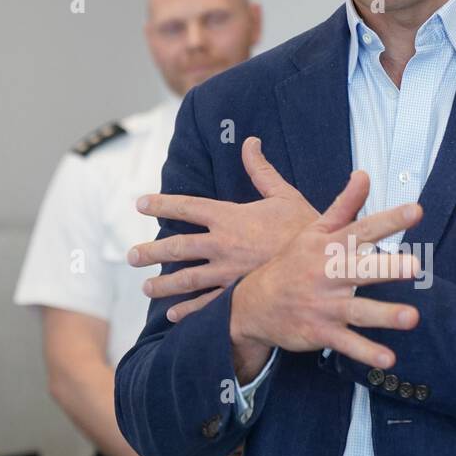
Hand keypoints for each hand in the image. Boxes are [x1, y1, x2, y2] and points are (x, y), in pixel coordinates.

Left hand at [128, 137, 317, 322]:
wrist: (324, 263)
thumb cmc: (306, 226)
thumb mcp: (284, 194)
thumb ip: (261, 170)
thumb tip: (250, 141)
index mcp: (229, 216)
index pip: (186, 207)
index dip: (161, 203)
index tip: (140, 204)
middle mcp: (222, 244)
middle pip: (176, 246)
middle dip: (151, 251)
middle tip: (131, 256)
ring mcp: (227, 272)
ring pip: (185, 278)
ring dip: (162, 284)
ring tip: (144, 287)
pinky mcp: (239, 294)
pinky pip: (206, 304)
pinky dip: (187, 310)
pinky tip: (172, 314)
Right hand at [230, 169, 423, 372]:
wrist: (251, 304)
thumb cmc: (291, 264)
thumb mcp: (313, 231)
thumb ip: (343, 205)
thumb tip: (364, 174)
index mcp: (329, 247)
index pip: (363, 230)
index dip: (389, 220)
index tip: (417, 210)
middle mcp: (328, 275)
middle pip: (360, 270)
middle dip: (386, 268)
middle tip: (415, 266)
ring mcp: (325, 305)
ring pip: (358, 311)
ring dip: (384, 315)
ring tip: (412, 318)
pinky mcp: (321, 332)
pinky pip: (347, 343)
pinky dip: (366, 353)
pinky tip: (389, 359)